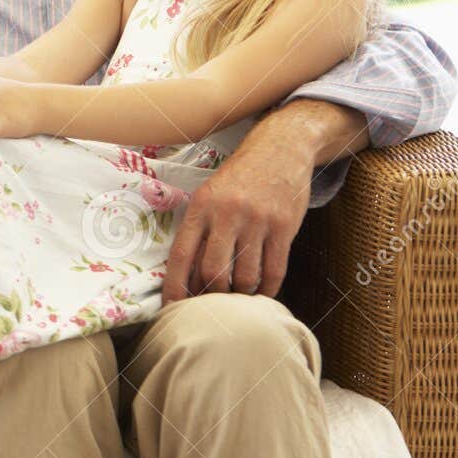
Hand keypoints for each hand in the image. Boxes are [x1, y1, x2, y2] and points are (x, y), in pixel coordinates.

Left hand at [160, 129, 311, 302]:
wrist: (280, 150)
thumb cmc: (238, 178)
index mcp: (201, 207)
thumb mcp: (209, 194)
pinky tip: (262, 294)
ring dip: (240, 294)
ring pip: (245, 276)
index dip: (175, 286)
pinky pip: (275, 270)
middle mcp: (227, 214)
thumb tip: (188, 275)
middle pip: (213, 271)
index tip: (172, 307)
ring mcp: (258, 221)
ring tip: (237, 298)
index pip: (182, 255)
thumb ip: (198, 228)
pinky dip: (267, 289)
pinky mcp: (285, 227)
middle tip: (212, 305)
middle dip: (211, 295)